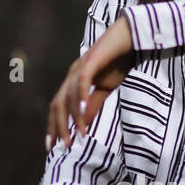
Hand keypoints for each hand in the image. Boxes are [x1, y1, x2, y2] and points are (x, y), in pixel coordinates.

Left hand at [46, 17, 136, 151]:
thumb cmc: (118, 61)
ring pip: (69, 96)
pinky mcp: (91, 60)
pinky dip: (81, 97)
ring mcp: (80, 66)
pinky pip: (82, 81)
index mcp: (73, 82)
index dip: (53, 126)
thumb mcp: (105, 88)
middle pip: (58, 105)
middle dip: (57, 127)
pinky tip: (83, 113)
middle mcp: (72, 74)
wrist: (131, 36)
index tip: (52, 147)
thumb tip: (83, 124)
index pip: (58, 107)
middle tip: (63, 147)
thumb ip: (93, 105)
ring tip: (78, 136)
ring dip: (73, 118)